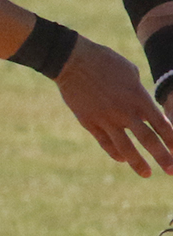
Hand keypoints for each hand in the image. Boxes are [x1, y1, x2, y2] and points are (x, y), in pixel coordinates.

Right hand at [53, 38, 172, 176]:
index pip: (161, 124)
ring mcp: (105, 119)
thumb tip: (141, 106)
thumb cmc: (105, 61)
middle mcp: (125, 112)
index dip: (172, 140)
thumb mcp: (131, 73)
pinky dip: (115, 152)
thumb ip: (138, 93)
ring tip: (147, 174)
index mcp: (138, 98)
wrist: (73, 61)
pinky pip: (105, 142)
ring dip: (137, 162)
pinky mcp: (89, 122)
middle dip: (162, 157)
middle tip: (171, 171)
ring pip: (125, 146)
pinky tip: (122, 159)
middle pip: (148, 139)